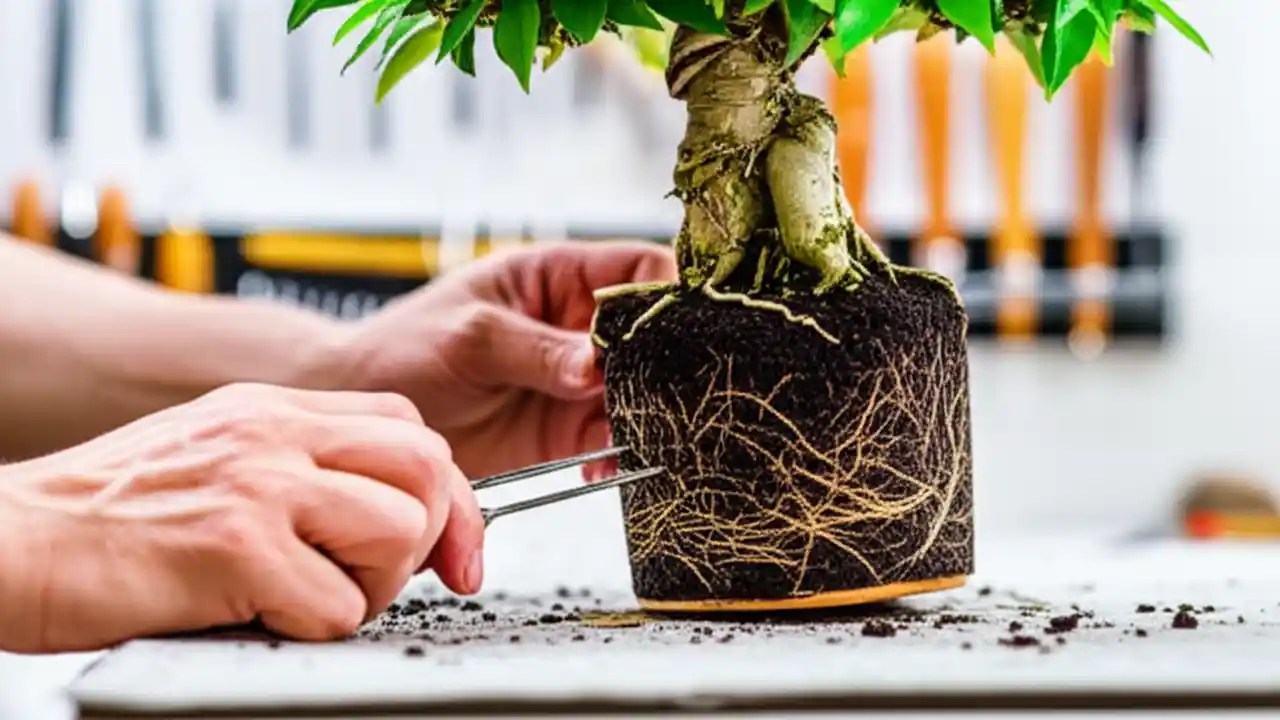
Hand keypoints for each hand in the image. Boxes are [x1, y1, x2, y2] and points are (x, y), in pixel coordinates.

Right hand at [0, 383, 482, 653]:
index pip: (410, 429)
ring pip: (399, 532)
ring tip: (304, 597)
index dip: (442, 491)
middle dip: (426, 535)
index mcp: (274, 409)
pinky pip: (338, 605)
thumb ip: (300, 465)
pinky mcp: (236, 546)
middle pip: (426, 468)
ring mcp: (258, 484)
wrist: (9, 541)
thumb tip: (392, 508)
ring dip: (370, 586)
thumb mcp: (216, 453)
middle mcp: (274, 433)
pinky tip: (258, 616)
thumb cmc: (104, 514)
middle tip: (375, 574)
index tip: (445, 547)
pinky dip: (312, 628)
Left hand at [327, 241, 675, 479]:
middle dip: (665, 364)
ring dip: (647, 415)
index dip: (663, 294)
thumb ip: (534, 349)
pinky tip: (602, 466)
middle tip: (659, 397)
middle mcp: (579, 325)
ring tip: (636, 437)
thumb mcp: (467, 337)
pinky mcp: (568, 430)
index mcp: (559, 276)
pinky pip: (615, 439)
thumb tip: (595, 366)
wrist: (372, 422)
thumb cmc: (404, 350)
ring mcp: (578, 381)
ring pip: (643, 391)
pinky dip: (620, 455)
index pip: (641, 268)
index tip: (665, 332)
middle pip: (654, 335)